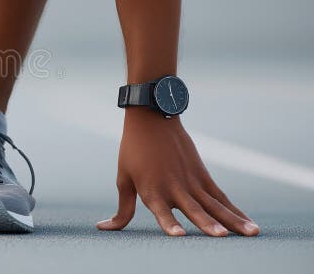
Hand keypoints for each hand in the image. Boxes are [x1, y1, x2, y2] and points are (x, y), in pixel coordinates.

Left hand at [97, 108, 259, 236]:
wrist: (152, 119)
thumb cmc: (133, 152)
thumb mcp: (124, 179)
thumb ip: (123, 209)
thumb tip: (104, 228)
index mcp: (151, 190)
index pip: (161, 210)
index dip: (169, 223)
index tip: (180, 235)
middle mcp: (174, 187)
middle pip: (194, 208)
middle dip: (208, 223)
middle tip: (222, 236)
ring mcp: (191, 181)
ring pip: (214, 204)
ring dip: (233, 220)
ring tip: (251, 233)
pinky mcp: (202, 175)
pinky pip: (221, 197)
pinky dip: (235, 210)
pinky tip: (248, 224)